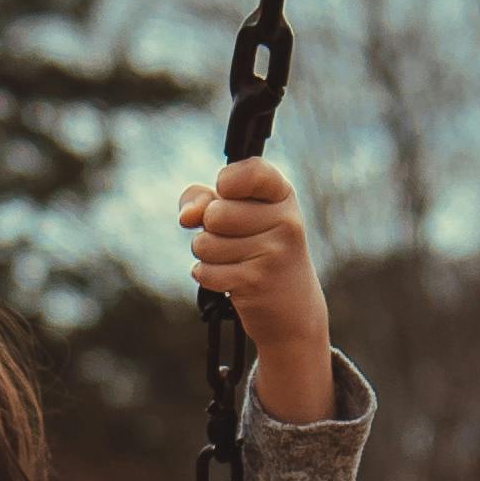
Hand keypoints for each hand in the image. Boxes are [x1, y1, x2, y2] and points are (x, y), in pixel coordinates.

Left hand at [178, 159, 332, 418]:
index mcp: (282, 196)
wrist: (293, 309)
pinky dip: (206, 275)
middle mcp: (285, 221)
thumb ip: (204, 199)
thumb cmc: (259, 253)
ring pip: (205, 243)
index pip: (252, 171)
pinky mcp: (256, 281)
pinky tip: (227, 278)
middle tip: (231, 240)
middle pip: (215, 213)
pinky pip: (205, 271)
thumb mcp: (240, 216)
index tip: (225, 191)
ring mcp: (274, 252)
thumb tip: (187, 216)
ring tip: (230, 261)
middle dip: (209, 229)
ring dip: (206, 254)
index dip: (227, 181)